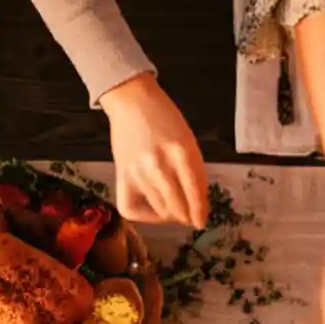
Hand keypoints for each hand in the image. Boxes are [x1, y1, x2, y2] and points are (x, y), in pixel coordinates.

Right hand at [99, 73, 207, 227]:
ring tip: (173, 209)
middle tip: (188, 215)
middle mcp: (160, 164)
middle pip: (177, 206)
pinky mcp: (122, 176)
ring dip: (170, 215)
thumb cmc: (164, 119)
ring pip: (159, 210)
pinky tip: (152, 210)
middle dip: (186, 216)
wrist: (132, 102)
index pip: (194, 192)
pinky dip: (144, 216)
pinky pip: (132, 209)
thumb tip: (198, 204)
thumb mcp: (188, 140)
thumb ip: (194, 170)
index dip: (199, 212)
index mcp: (182, 152)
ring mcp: (139, 172)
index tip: (201, 221)